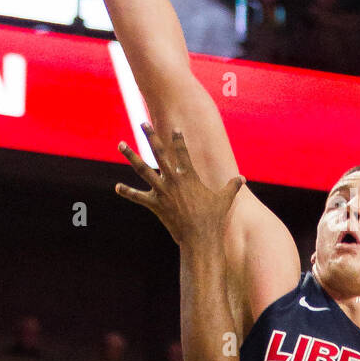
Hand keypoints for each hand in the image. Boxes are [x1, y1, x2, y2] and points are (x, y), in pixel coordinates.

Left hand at [115, 123, 242, 245]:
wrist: (200, 238)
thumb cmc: (213, 218)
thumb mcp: (224, 200)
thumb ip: (232, 186)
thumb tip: (243, 178)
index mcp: (189, 176)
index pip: (183, 152)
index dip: (179, 139)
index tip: (174, 128)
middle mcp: (173, 180)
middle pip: (159, 153)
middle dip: (151, 136)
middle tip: (142, 122)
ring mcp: (162, 191)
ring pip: (143, 169)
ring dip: (131, 156)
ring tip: (121, 144)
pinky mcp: (155, 204)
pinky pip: (138, 197)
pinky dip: (127, 192)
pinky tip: (117, 187)